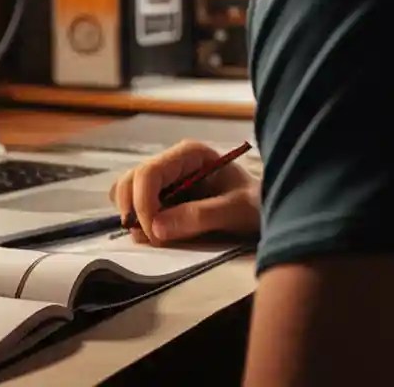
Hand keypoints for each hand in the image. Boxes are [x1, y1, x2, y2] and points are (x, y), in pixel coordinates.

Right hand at [108, 140, 259, 245]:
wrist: (269, 213)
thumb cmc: (259, 205)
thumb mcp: (238, 210)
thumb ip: (200, 216)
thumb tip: (155, 228)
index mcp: (189, 155)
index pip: (149, 172)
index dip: (143, 202)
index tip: (154, 234)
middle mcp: (171, 163)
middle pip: (129, 180)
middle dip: (134, 210)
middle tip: (154, 239)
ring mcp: (164, 181)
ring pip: (125, 192)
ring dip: (133, 217)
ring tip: (157, 237)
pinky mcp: (161, 199)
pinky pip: (134, 207)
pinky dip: (137, 223)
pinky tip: (158, 235)